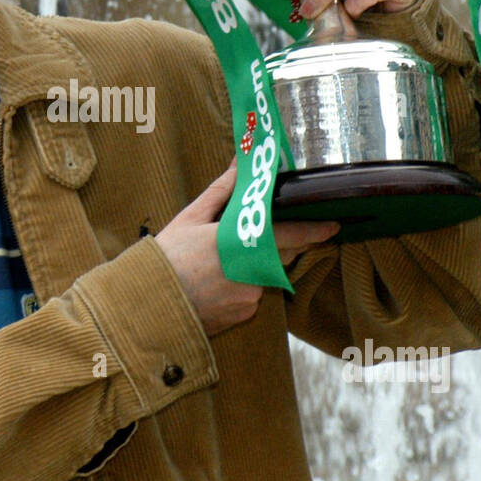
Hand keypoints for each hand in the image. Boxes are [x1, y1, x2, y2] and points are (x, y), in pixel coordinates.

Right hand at [154, 163, 338, 336]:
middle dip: (290, 243)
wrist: (148, 307)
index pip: (288, 235)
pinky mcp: (244, 315)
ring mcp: (249, 297)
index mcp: (238, 242)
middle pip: (284, 255)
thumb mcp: (190, 218)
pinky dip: (247, 286)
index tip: (332, 226)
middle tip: (288, 232)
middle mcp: (250, 272)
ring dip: (261, 264)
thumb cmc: (166, 258)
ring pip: (268, 275)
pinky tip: (222, 281)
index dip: (313, 231)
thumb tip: (240, 165)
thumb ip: (222, 191)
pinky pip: (255, 295)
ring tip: (230, 258)